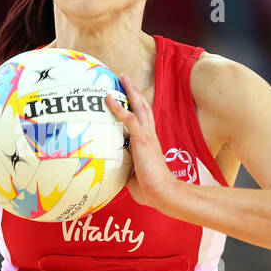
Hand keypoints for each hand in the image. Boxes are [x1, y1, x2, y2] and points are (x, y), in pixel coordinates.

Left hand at [105, 71, 175, 209]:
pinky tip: (109, 97)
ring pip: (139, 107)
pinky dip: (118, 107)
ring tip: (121, 77)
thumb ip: (127, 169)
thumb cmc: (150, 189)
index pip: (144, 119)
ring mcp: (147, 136)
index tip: (128, 96)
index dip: (136, 106)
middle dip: (134, 91)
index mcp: (149, 142)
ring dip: (130, 91)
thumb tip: (116, 173)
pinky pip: (129, 119)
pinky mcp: (141, 140)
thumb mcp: (134, 176)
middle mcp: (150, 135)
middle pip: (143, 106)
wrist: (162, 193)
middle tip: (125, 78)